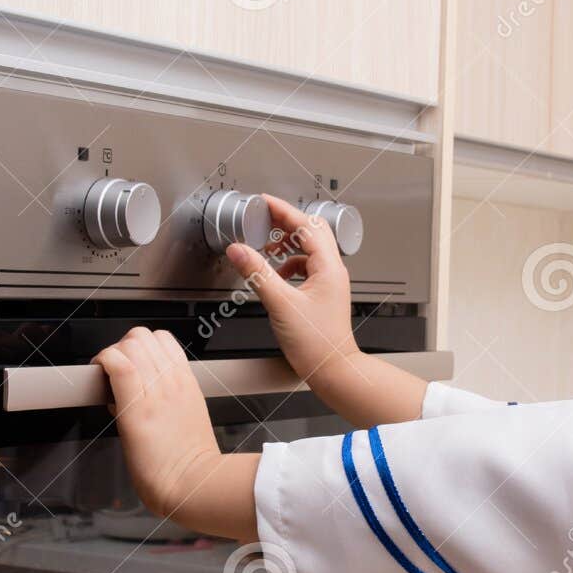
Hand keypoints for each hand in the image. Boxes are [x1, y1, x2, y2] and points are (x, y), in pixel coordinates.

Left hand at [92, 328, 220, 518]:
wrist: (194, 484)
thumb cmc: (190, 463)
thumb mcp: (190, 419)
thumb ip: (171, 402)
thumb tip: (145, 396)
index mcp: (186, 383)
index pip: (163, 339)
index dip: (142, 347)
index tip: (133, 365)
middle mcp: (172, 381)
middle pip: (142, 335)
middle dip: (123, 348)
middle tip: (116, 373)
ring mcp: (156, 392)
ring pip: (129, 344)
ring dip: (112, 355)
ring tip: (108, 379)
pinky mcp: (137, 407)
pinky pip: (118, 365)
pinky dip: (104, 363)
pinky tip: (101, 378)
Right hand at [225, 195, 360, 389]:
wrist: (333, 370)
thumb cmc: (317, 343)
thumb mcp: (280, 304)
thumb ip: (257, 273)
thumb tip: (238, 250)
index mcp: (328, 267)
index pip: (306, 225)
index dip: (283, 210)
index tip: (264, 202)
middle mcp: (333, 271)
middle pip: (311, 233)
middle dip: (287, 224)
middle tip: (264, 219)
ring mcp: (330, 283)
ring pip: (309, 251)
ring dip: (288, 245)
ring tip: (267, 249)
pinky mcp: (324, 295)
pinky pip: (307, 268)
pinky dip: (290, 265)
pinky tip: (277, 276)